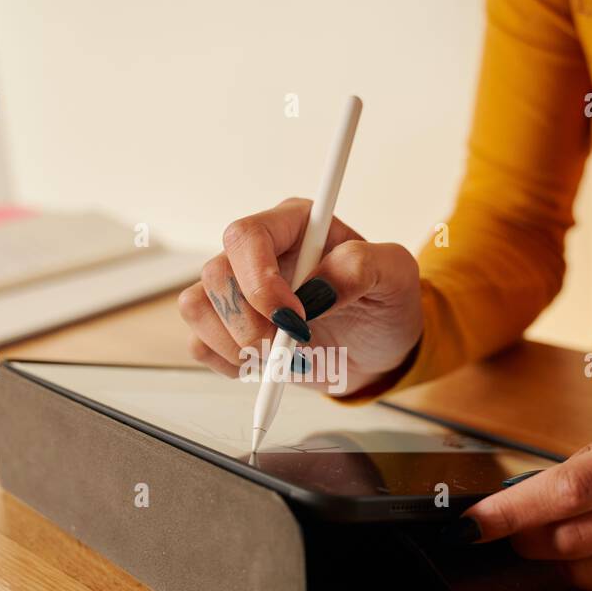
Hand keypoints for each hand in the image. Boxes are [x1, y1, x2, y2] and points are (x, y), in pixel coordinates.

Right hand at [177, 198, 422, 394]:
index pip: (246, 235)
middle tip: (289, 345)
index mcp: (293, 225)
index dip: (258, 279)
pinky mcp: (228, 329)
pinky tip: (265, 365)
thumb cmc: (385, 303)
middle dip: (248, 322)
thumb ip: (360, 267)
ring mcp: (238, 292)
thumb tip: (318, 286)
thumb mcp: (395, 275)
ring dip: (235, 344)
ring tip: (281, 357)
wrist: (378, 350)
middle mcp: (258, 254)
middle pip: (215, 275)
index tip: (292, 316)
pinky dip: (229, 363)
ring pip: (197, 307)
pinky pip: (199, 345)